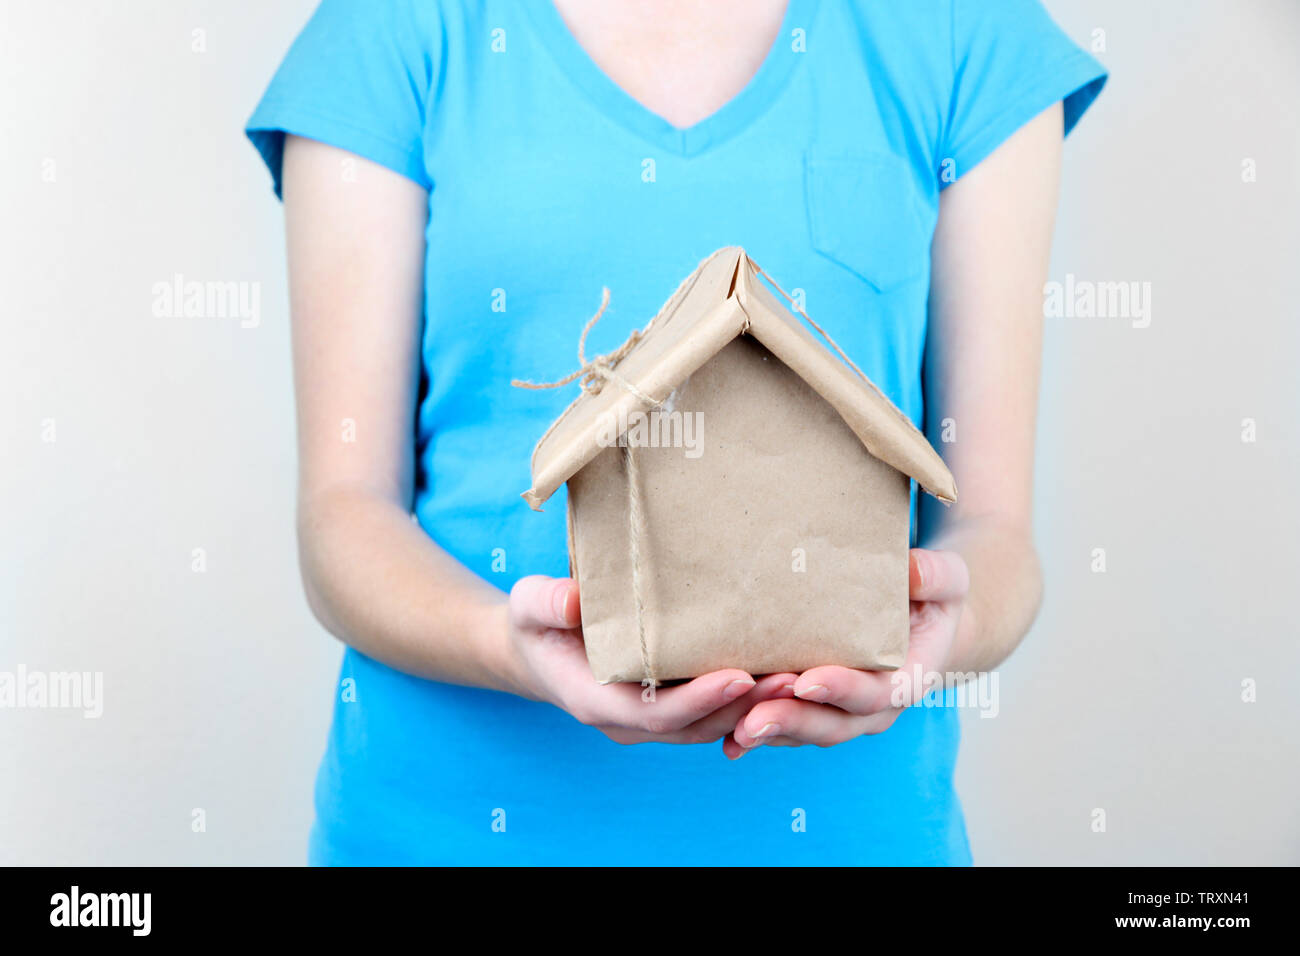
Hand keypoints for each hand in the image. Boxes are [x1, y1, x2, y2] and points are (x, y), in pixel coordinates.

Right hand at [507, 575, 797, 744]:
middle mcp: (630, 721)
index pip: (657, 714)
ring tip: (802, 674)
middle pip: (697, 725)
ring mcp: (652, 718)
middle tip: (793, 676)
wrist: (536, 648)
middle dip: (745, 706)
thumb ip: (547, 603)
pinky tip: (784, 672)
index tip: (740, 675)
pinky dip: (748, 699)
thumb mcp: (528, 605)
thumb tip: (573, 600)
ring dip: (756, 706)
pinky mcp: (671, 705)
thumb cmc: (535, 623)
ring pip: (713, 724)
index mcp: (597, 701)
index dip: (701, 700)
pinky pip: (715, 711)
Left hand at [722, 549, 969, 757]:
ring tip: (735, 729)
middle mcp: (875, 706)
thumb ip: (936, 575)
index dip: (842, 689)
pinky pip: (787, 727)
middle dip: (793, 722)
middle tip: (753, 719)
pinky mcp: (815, 708)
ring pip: (806, 731)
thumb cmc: (932, 595)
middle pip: (834, 724)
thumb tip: (914, 571)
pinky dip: (758, 733)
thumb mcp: (947, 578)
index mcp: (908, 677)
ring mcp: (844, 712)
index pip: (876, 692)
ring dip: (771, 732)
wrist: (922, 619)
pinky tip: (726, 739)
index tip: (808, 681)